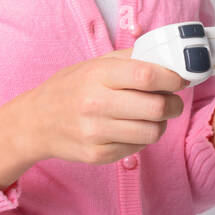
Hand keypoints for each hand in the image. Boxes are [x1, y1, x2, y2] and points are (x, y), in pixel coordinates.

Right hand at [19, 49, 188, 165]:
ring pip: (153, 132)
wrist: (35, 122)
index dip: (172, 78)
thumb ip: (131, 59)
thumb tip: (170, 61)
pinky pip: (138, 148)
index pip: (147, 76)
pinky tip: (130, 128)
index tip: (179, 79)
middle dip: (173, 104)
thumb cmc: (70, 88)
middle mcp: (95, 104)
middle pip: (156, 107)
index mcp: (97, 75)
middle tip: (171, 101)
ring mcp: (96, 132)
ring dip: (160, 124)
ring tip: (152, 116)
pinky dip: (141, 138)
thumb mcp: (94, 64)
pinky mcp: (98, 154)